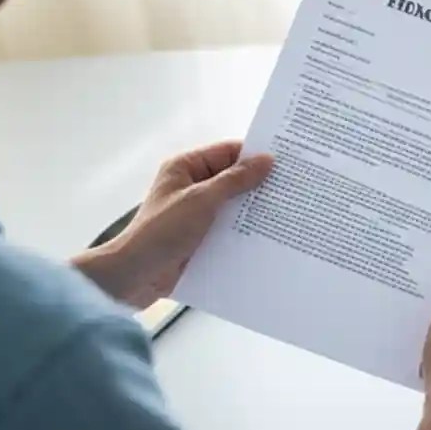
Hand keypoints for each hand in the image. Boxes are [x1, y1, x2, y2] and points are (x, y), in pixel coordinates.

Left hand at [73, 141, 273, 308]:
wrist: (135, 277)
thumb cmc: (162, 231)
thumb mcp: (201, 200)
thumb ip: (235, 180)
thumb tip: (267, 160)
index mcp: (186, 168)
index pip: (228, 153)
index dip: (255, 156)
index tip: (287, 162)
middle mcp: (192, 186)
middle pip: (234, 179)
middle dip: (260, 185)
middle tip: (295, 189)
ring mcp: (198, 213)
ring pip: (234, 206)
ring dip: (255, 210)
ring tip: (289, 212)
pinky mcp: (203, 237)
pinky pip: (230, 228)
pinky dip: (246, 231)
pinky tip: (271, 236)